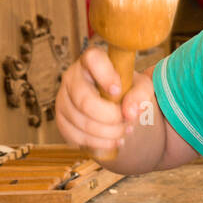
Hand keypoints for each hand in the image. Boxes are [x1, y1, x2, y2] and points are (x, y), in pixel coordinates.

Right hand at [55, 45, 155, 159]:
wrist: (115, 105)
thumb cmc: (126, 90)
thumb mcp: (141, 87)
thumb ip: (141, 95)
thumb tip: (130, 112)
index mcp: (92, 61)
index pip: (93, 59)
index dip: (106, 76)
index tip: (118, 91)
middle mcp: (72, 77)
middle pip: (85, 101)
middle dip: (111, 118)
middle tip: (127, 121)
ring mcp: (63, 99)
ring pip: (82, 123)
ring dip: (109, 133)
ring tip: (123, 131)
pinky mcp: (61, 120)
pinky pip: (77, 137)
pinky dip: (99, 143)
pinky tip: (112, 140)